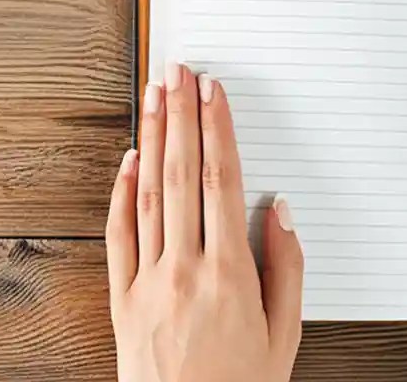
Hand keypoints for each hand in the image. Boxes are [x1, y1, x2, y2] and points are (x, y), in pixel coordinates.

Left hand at [106, 63, 303, 381]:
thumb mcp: (285, 334)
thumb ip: (287, 267)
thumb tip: (278, 209)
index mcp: (230, 275)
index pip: (222, 182)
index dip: (217, 129)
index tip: (214, 92)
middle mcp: (184, 270)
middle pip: (182, 175)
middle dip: (181, 116)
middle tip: (178, 72)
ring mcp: (147, 282)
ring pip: (148, 194)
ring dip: (151, 138)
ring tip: (154, 96)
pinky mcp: (121, 298)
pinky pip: (118, 234)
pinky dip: (122, 191)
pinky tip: (129, 159)